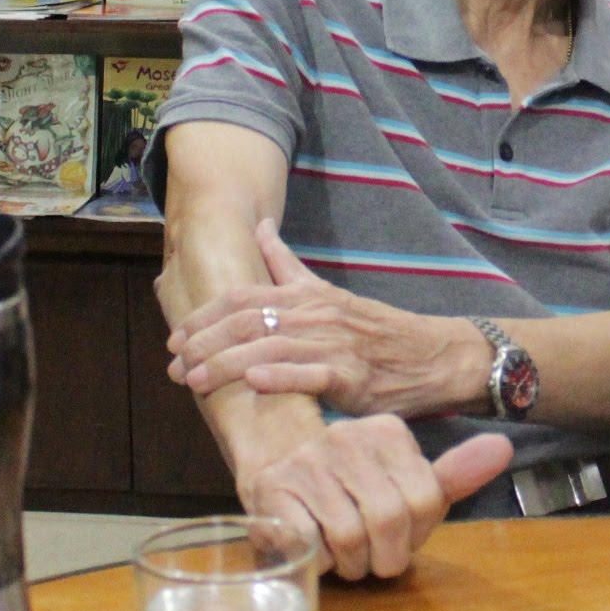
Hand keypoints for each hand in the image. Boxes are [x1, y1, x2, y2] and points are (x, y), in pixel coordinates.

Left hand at [169, 220, 484, 417]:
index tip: (175, 338)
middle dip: (205, 344)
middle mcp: (316, 315)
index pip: (243, 298)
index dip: (204, 317)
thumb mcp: (327, 291)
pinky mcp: (354, 377)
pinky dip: (282, 377)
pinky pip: (313, 374)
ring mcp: (335, 344)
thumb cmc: (376, 330)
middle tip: (176, 368)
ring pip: (271, 348)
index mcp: (306, 296)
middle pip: (248, 322)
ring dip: (228, 364)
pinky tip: (255, 384)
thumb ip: (287, 264)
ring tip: (197, 381)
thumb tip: (261, 226)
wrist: (434, 355)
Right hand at [243, 415, 512, 579]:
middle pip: (389, 520)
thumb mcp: (405, 479)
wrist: (274, 462)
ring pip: (350, 537)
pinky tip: (317, 549)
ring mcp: (306, 462)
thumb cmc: (352, 485)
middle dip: (386, 556)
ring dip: (352, 564)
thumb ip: (452, 474)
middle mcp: (347, 438)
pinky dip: (320, 562)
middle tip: (375, 559)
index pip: (426, 498)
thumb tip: (502, 448)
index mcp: (388, 433)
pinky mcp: (272, 490)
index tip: (403, 537)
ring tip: (347, 557)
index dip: (417, 534)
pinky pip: (311, 545)